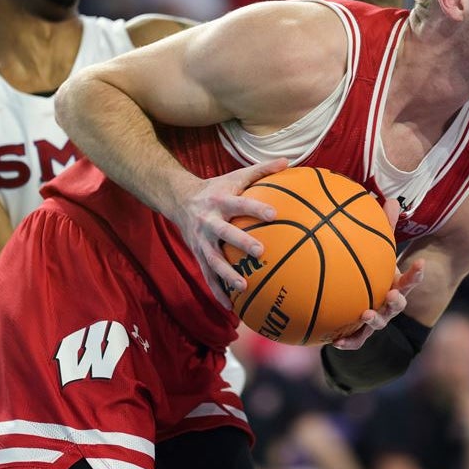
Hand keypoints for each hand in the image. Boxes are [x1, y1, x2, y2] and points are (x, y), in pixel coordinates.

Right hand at [174, 159, 287, 308]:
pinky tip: (232, 308)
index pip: (240, 203)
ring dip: (226, 274)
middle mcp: (208, 222)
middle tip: (260, 251)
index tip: (274, 214)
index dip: (256, 208)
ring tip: (243, 287)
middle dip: (240, 242)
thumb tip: (289, 160)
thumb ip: (261, 170)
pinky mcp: (197, 255)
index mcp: (220, 201)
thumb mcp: (235, 176)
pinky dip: (218, 292)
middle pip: (224, 233)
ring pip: (213, 260)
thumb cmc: (216, 188)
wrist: (179, 199)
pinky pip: (208, 276)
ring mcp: (201, 241)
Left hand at [332, 197, 423, 349]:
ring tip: (366, 314)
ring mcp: (376, 318)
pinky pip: (355, 340)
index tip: (421, 264)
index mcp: (394, 283)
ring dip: (375, 320)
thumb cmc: (368, 269)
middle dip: (398, 301)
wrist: (356, 302)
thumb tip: (390, 200)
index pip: (410, 279)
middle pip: (399, 304)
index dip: (417, 274)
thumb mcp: (377, 249)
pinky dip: (348, 342)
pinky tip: (334, 343)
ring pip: (380, 323)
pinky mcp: (359, 332)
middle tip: (393, 294)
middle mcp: (387, 302)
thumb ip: (384, 228)